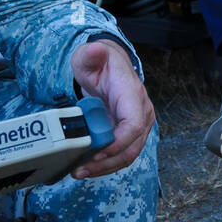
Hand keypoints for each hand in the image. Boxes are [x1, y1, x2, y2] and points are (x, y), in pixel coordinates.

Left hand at [69, 39, 155, 177]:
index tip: (96, 154)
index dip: (117, 143)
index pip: (133, 124)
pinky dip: (106, 163)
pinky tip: (88, 166)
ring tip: (81, 171)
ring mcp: (138, 124)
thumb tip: (96, 50)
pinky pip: (122, 154)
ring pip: (128, 154)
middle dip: (107, 163)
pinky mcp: (130, 134)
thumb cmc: (100, 64)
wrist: (109, 67)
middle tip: (80, 170)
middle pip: (131, 146)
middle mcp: (141, 111)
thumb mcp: (88, 56)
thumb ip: (91, 54)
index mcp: (132, 93)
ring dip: (105, 168)